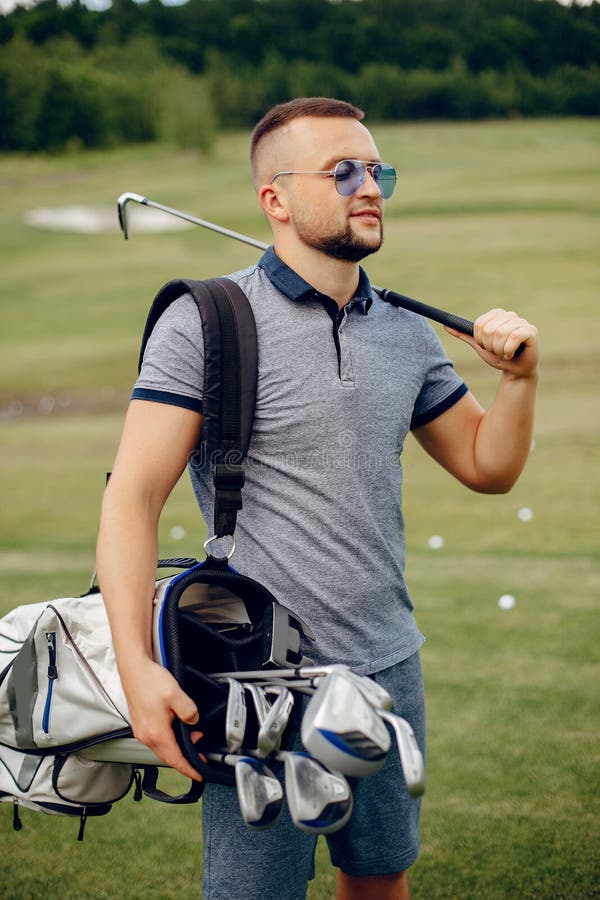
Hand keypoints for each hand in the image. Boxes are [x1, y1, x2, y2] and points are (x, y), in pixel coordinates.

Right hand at [121, 657, 203, 780]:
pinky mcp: (140, 724)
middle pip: (168, 756)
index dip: (188, 769)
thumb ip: (189, 712)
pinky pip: (156, 739)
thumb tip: (193, 721)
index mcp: (156, 733)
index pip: (175, 759)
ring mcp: (141, 730)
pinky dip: (168, 739)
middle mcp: (146, 735)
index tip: (198, 774)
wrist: (133, 668)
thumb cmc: (149, 680)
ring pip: (162, 748)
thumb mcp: (176, 695)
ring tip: (191, 737)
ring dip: (177, 747)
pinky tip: (175, 729)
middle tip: (199, 754)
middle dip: (185, 758)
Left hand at [445, 308, 538, 376]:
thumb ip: (464, 335)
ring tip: (505, 353)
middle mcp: (510, 315)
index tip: (487, 346)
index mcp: (497, 315)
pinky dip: (509, 350)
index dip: (480, 340)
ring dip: (500, 350)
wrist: (515, 371)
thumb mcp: (479, 346)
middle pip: (489, 329)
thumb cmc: (498, 357)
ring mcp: (522, 322)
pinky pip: (514, 337)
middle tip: (497, 351)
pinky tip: (511, 354)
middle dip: (490, 346)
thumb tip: (445, 325)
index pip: (479, 324)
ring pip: (501, 334)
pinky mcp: (531, 331)